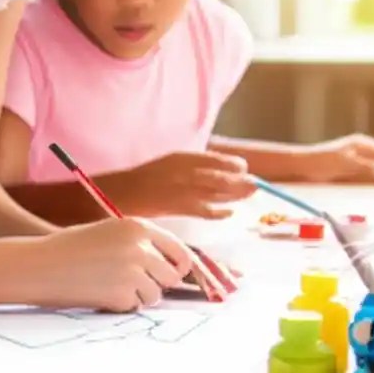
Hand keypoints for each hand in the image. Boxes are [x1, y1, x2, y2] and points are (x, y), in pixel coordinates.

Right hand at [33, 218, 196, 311]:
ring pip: (155, 295)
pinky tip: (100, 295)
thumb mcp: (108, 233)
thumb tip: (172, 266)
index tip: (178, 274)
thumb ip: (138, 243)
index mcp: (137, 227)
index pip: (178, 249)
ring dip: (139, 297)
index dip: (181, 265)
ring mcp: (132, 272)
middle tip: (138, 285)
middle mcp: (140, 247)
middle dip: (159, 283)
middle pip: (172, 276)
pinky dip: (121, 305)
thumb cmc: (70, 249)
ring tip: (113, 288)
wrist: (40, 266)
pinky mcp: (121, 295)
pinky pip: (135, 306)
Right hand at [122, 152, 256, 218]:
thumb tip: (216, 173)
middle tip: (256, 185)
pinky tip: (229, 213)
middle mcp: (182, 172)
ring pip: (215, 192)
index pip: (212, 159)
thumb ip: (190, 168)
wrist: (117, 194)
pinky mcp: (176, 208)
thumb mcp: (167, 165)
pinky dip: (218, 212)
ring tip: (249, 195)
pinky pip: (203, 211)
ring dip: (234, 194)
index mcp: (179, 159)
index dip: (231, 164)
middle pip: (218, 177)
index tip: (243, 168)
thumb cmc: (142, 180)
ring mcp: (179, 190)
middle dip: (239, 181)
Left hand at [303, 134, 373, 180]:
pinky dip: (364, 179)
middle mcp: (361, 148)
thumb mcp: (345, 164)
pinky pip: (363, 173)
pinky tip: (355, 184)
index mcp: (363, 143)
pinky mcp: (348, 166)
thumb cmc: (322, 163)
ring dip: (373, 177)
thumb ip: (364, 167)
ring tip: (362, 184)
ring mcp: (355, 156)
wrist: (301, 165)